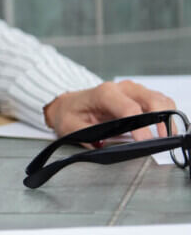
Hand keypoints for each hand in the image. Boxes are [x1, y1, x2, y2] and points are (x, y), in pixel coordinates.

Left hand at [43, 80, 177, 141]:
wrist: (68, 104)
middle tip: (160, 141)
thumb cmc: (69, 114)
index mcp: (104, 94)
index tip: (145, 143)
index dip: (141, 127)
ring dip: (165, 118)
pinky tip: (161, 129)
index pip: (130, 109)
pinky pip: (160, 102)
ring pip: (160, 99)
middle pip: (152, 100)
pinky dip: (165, 115)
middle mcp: (121, 88)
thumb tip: (105, 146)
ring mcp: (132, 90)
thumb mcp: (71, 127)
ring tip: (162, 137)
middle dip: (160, 121)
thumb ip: (88, 136)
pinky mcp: (139, 96)